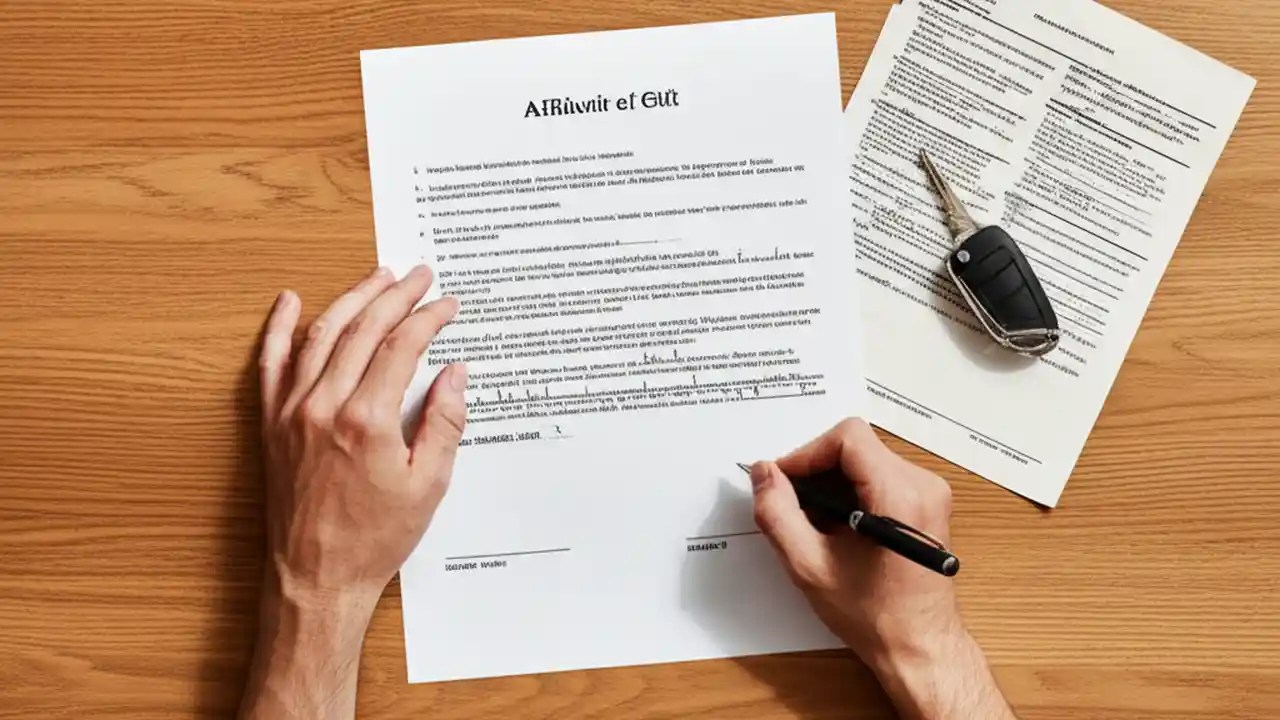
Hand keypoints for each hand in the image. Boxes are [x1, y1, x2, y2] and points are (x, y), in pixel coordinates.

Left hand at [241, 265, 466, 719]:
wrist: (316, 577)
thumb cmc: (374, 540)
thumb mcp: (428, 485)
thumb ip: (443, 422)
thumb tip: (455, 374)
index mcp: (367, 420)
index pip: (401, 347)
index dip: (427, 319)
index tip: (446, 305)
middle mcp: (324, 407)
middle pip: (362, 329)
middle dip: (395, 296)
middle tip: (418, 276)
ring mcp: (292, 413)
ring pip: (321, 335)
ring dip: (350, 299)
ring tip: (376, 278)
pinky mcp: (272, 425)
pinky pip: (271, 364)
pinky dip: (280, 329)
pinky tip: (289, 302)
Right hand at [751, 419, 1014, 719]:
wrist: (920, 646)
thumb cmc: (873, 615)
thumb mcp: (810, 566)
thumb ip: (778, 514)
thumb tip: (763, 473)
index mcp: (900, 495)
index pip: (848, 437)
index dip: (807, 453)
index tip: (783, 481)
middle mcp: (923, 484)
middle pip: (856, 446)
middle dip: (816, 469)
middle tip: (792, 504)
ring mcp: (930, 492)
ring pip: (866, 458)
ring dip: (832, 481)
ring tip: (812, 520)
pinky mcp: (927, 502)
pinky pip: (880, 474)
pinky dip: (850, 490)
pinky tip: (836, 525)